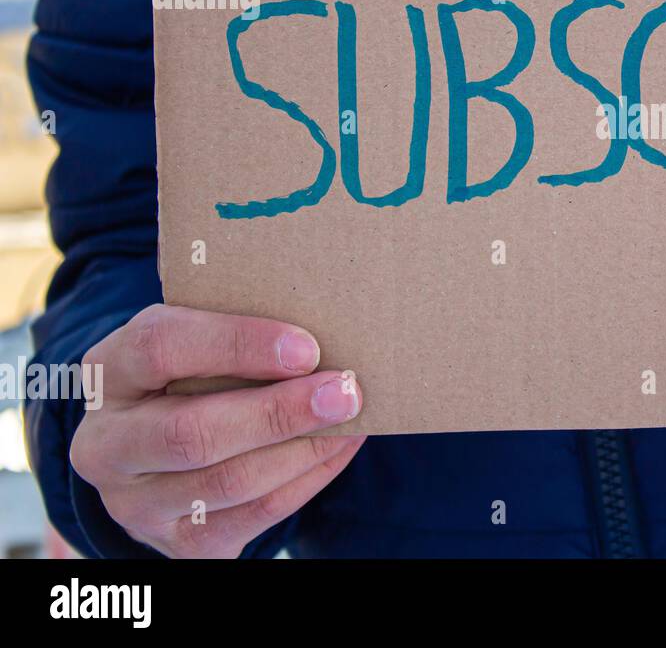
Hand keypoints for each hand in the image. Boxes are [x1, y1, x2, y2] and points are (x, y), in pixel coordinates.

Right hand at [71, 304, 364, 557]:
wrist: (159, 454)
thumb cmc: (191, 375)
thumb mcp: (194, 340)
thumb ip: (237, 331)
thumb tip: (327, 329)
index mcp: (109, 373)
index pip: (159, 349)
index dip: (236, 345)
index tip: (306, 347)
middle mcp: (108, 445)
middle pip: (194, 433)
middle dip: (279, 413)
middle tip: (345, 392)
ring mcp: (136, 503)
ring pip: (231, 481)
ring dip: (305, 449)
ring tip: (352, 418)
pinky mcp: (179, 542)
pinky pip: (256, 514)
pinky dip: (309, 477)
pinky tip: (340, 447)